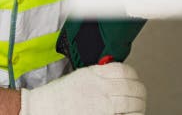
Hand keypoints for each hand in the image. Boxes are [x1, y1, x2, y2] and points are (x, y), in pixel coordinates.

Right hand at [19, 63, 145, 114]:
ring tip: (137, 110)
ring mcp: (105, 106)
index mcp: (97, 74)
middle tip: (139, 98)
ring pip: (134, 105)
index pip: (127, 71)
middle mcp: (103, 88)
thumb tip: (116, 78)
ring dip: (139, 107)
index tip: (134, 81)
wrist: (42, 109)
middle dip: (139, 94)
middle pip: (135, 88)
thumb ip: (100, 75)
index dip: (134, 77)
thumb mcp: (81, 76)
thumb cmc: (56, 96)